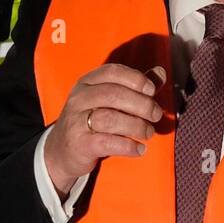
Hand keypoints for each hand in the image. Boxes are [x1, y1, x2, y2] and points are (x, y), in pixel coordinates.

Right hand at [42, 63, 164, 196]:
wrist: (62, 150)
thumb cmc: (92, 120)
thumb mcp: (108, 99)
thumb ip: (135, 86)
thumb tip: (161, 72)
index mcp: (87, 82)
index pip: (112, 72)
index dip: (135, 79)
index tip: (152, 91)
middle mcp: (79, 98)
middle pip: (114, 94)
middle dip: (141, 104)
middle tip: (156, 115)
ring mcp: (76, 121)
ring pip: (110, 118)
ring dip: (136, 125)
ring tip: (148, 133)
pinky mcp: (79, 144)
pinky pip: (106, 142)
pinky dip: (127, 146)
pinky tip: (139, 149)